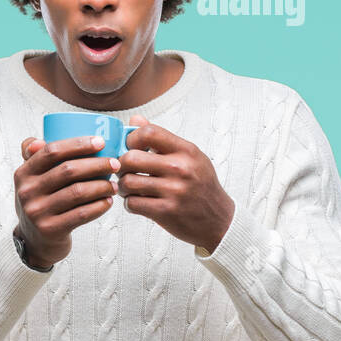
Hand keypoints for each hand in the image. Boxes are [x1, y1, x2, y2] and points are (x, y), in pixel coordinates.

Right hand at [14, 134, 119, 266]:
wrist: (34, 242)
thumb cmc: (40, 203)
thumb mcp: (30, 180)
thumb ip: (33, 158)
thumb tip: (39, 140)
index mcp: (23, 173)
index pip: (51, 151)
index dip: (78, 144)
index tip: (101, 142)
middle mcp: (27, 191)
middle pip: (68, 170)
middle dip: (97, 164)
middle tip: (115, 163)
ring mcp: (37, 212)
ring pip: (78, 192)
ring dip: (101, 186)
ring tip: (114, 184)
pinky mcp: (50, 229)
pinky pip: (81, 214)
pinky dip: (99, 206)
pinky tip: (108, 201)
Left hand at [116, 115, 234, 253]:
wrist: (219, 220)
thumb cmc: (200, 185)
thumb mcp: (189, 157)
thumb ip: (161, 139)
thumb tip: (135, 120)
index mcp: (186, 151)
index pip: (148, 133)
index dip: (131, 139)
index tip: (131, 148)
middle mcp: (180, 168)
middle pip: (130, 158)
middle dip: (121, 165)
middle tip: (125, 171)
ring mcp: (174, 191)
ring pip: (127, 182)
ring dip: (122, 186)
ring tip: (129, 188)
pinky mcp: (166, 211)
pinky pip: (132, 203)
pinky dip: (129, 203)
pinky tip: (137, 202)